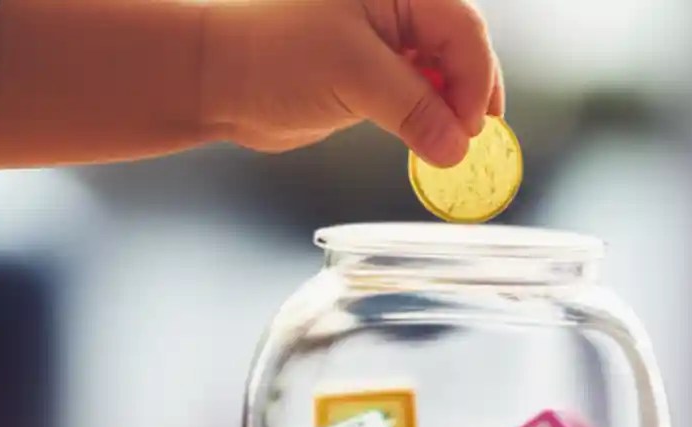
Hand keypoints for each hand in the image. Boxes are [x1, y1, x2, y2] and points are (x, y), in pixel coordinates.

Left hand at [200, 0, 504, 167]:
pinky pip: (416, 97)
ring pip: (441, 77)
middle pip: (459, 50)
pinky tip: (429, 143)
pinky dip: (426, 121)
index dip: (474, 78)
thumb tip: (457, 147)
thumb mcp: (352, 75)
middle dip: (467, 97)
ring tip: (448, 148)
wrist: (217, 79)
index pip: (462, 28)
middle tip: (469, 143)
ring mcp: (384, 42)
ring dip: (448, 113)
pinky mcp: (372, 76)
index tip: (471, 127)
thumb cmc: (271, 53)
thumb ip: (412, 108)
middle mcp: (395, 8)